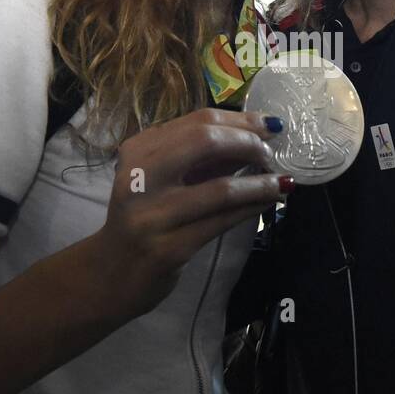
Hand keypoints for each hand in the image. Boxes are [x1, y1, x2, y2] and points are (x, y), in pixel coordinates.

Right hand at [94, 108, 289, 319]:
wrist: (112, 273)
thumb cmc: (144, 218)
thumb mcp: (163, 179)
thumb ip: (201, 159)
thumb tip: (254, 137)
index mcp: (138, 151)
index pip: (197, 122)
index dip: (240, 120)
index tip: (268, 126)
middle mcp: (139, 177)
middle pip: (205, 141)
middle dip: (248, 143)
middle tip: (270, 154)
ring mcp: (153, 215)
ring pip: (221, 189)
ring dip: (260, 183)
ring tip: (282, 181)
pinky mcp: (169, 248)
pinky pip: (222, 221)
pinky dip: (252, 207)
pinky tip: (268, 202)